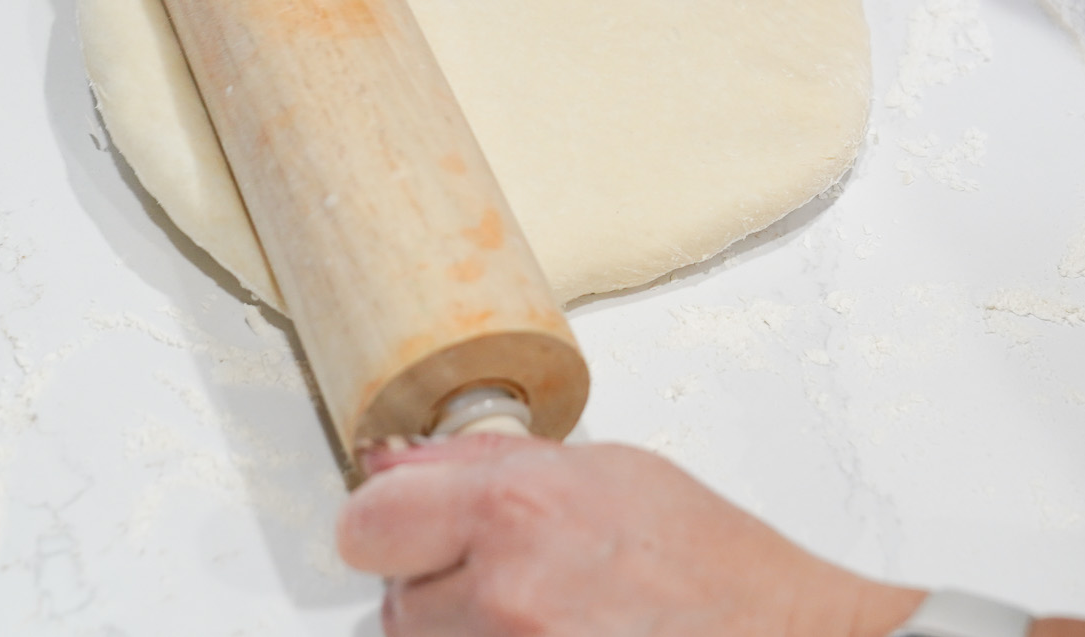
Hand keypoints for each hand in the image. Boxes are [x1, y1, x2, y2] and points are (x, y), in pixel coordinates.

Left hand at [337, 434, 923, 636]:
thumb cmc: (719, 569)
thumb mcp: (607, 472)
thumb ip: (488, 467)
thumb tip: (397, 464)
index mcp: (516, 512)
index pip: (365, 525)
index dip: (388, 526)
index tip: (408, 531)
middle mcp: (504, 595)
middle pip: (395, 603)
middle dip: (438, 591)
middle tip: (514, 583)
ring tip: (555, 620)